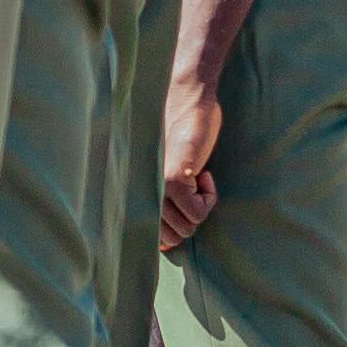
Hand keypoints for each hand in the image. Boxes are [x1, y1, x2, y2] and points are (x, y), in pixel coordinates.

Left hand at [158, 67, 227, 246]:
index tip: (186, 208)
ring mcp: (157, 188)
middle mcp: (142, 195)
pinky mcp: (173, 179)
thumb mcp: (169, 175)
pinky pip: (198, 212)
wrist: (187, 101)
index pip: (152, 240)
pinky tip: (204, 173)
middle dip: (191, 219)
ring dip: (201, 207)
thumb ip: (163, 205)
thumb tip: (167, 246)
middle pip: (173, 238)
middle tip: (195, 190)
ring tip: (198, 179)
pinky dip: (209, 197)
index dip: (173, 235)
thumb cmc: (180, 134)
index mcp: (137, 195)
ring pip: (188, 227)